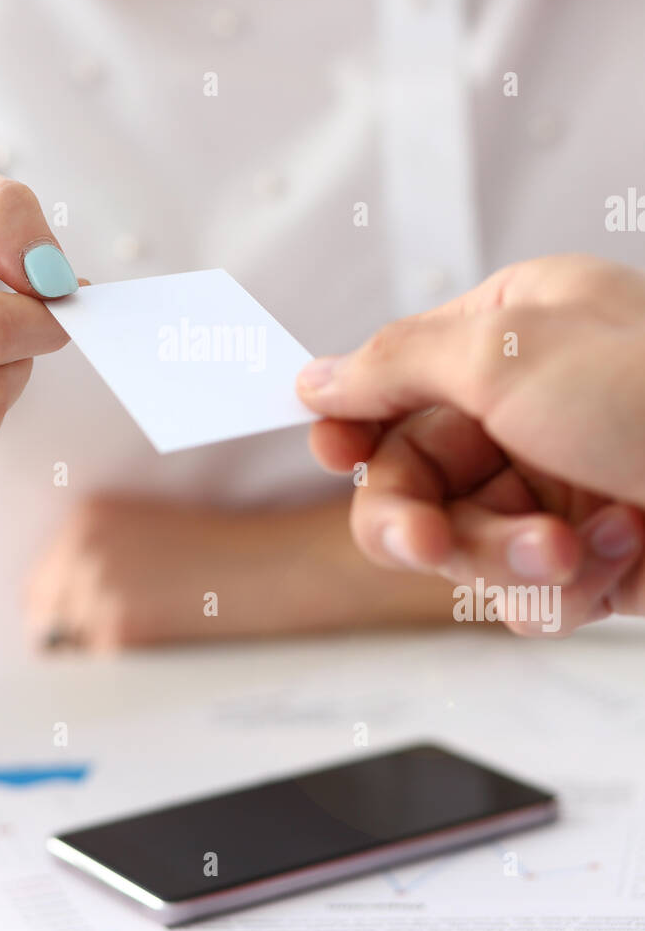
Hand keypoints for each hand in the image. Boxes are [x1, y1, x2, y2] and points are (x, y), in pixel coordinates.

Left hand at [23, 492, 411, 650]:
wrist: (283, 566)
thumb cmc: (234, 554)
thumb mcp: (153, 537)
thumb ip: (102, 565)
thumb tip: (59, 625)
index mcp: (87, 519)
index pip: (40, 587)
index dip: (63, 617)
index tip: (78, 637)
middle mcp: (82, 550)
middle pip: (45, 623)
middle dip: (75, 643)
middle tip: (120, 657)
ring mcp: (96, 591)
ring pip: (70, 655)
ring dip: (97, 666)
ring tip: (151, 660)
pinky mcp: (119, 634)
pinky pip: (98, 677)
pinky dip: (121, 682)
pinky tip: (161, 666)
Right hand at [297, 254, 644, 633]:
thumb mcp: (510, 355)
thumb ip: (396, 365)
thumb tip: (316, 376)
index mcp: (507, 335)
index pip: (392, 383)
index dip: (353, 422)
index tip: (331, 451)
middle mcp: (527, 410)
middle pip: (412, 481)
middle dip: (421, 520)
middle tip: (426, 543)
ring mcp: (558, 487)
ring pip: (465, 551)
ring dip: (514, 559)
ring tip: (577, 546)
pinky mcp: (594, 557)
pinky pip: (530, 594)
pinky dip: (572, 584)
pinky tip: (626, 550)